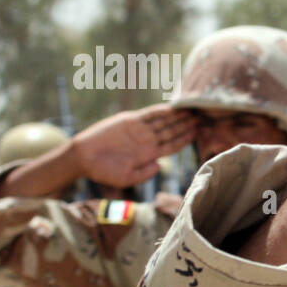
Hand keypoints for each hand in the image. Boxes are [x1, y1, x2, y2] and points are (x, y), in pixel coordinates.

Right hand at [70, 104, 196, 186]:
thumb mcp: (127, 178)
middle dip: (186, 125)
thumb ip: (144, 173)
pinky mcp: (129, 121)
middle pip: (171, 131)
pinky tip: (173, 108)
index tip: (198, 134)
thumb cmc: (104, 172)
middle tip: (202, 118)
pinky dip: (160, 111)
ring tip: (192, 112)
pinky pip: (148, 115)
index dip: (185, 139)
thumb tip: (160, 165)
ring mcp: (139, 130)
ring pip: (163, 122)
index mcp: (149, 154)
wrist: (83, 158)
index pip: (172, 146)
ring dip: (177, 117)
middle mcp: (147, 141)